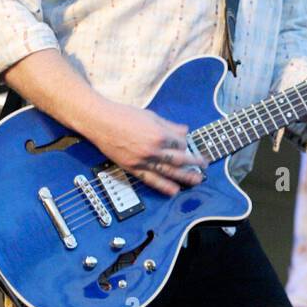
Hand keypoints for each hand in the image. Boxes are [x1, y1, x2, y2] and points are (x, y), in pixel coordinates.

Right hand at [88, 101, 207, 196]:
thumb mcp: (151, 116)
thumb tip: (185, 131)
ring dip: (185, 177)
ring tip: (197, 180)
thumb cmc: (124, 115)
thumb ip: (170, 125)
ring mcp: (143, 161)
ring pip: (169, 172)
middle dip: (194, 163)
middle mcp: (153, 149)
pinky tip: (174, 190)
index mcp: (159, 134)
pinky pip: (151, 180)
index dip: (186, 145)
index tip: (189, 147)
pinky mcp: (133, 168)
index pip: (180, 144)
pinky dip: (164, 186)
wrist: (101, 122)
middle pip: (179, 159)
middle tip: (204, 165)